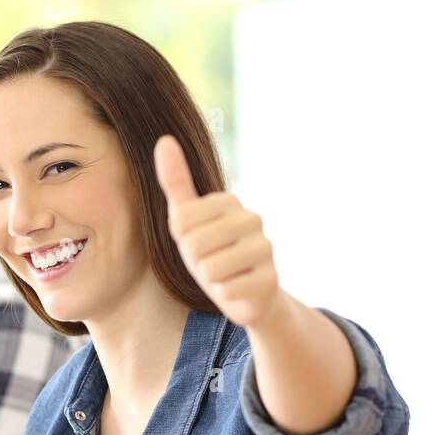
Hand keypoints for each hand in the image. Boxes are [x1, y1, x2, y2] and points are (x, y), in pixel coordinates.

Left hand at [154, 134, 286, 331]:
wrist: (247, 292)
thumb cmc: (211, 252)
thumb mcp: (187, 219)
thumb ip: (175, 182)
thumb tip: (163, 139)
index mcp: (228, 201)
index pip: (179, 222)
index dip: (182, 241)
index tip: (198, 242)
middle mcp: (252, 218)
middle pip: (193, 246)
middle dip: (195, 262)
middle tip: (211, 262)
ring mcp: (265, 248)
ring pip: (210, 270)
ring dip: (211, 280)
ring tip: (224, 275)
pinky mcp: (271, 280)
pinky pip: (227, 290)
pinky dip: (226, 295)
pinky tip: (237, 289)